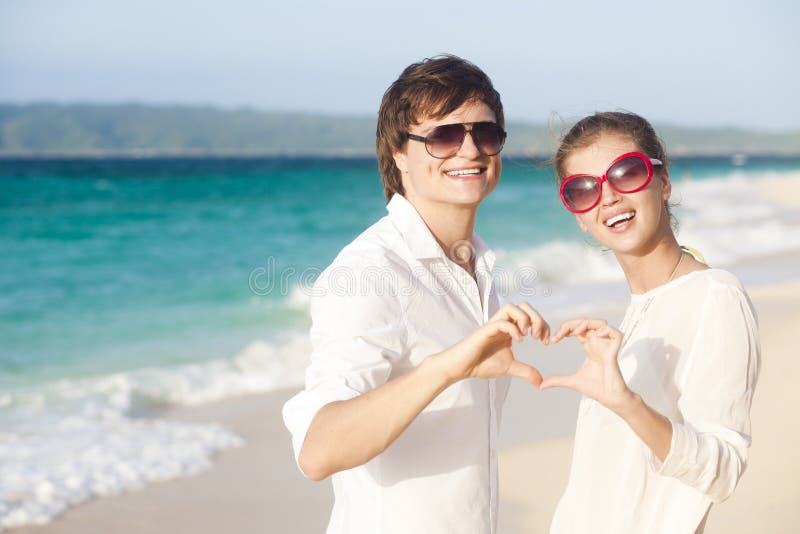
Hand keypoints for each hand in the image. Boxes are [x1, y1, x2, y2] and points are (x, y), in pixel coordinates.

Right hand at [433, 303, 549, 386]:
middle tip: (538, 337)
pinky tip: (518, 342)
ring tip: (527, 336)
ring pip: (512, 307)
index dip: (543, 325)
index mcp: (510, 328)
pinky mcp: (485, 330)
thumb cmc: (482, 364)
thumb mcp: (510, 368)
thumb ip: (526, 372)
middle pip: (524, 305)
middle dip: (537, 319)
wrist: (462, 367)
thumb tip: (541, 382)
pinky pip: (501, 322)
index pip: (530, 315)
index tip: (545, 341)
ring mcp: (494, 325)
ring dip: (525, 319)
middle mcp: (503, 323)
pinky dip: (513, 329)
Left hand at [540, 319, 634, 412]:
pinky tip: (595, 336)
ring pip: (601, 323)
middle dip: (572, 324)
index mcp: (589, 347)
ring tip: (575, 333)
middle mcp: (598, 344)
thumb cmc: (597, 389)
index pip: (578, 329)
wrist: (610, 399)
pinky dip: (606, 330)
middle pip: (587, 322)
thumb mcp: (572, 382)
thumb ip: (557, 380)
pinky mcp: (614, 352)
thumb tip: (540, 385)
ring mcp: (607, 347)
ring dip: (587, 324)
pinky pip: (616, 334)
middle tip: (559, 334)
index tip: (554, 340)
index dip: (565, 329)